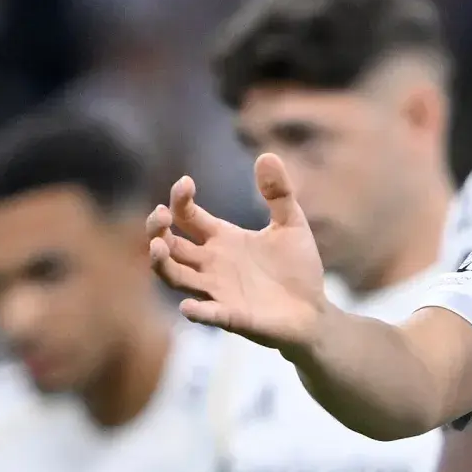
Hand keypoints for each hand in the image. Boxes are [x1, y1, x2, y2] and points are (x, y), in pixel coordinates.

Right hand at [147, 155, 328, 351]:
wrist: (314, 312)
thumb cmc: (298, 269)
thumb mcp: (292, 224)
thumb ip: (279, 193)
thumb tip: (267, 155)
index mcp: (222, 239)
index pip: (186, 216)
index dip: (179, 199)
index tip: (186, 182)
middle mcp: (212, 264)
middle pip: (169, 245)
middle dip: (157, 228)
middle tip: (160, 214)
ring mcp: (218, 290)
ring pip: (175, 277)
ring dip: (162, 263)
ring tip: (157, 246)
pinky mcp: (233, 316)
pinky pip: (208, 314)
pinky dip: (196, 311)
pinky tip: (188, 306)